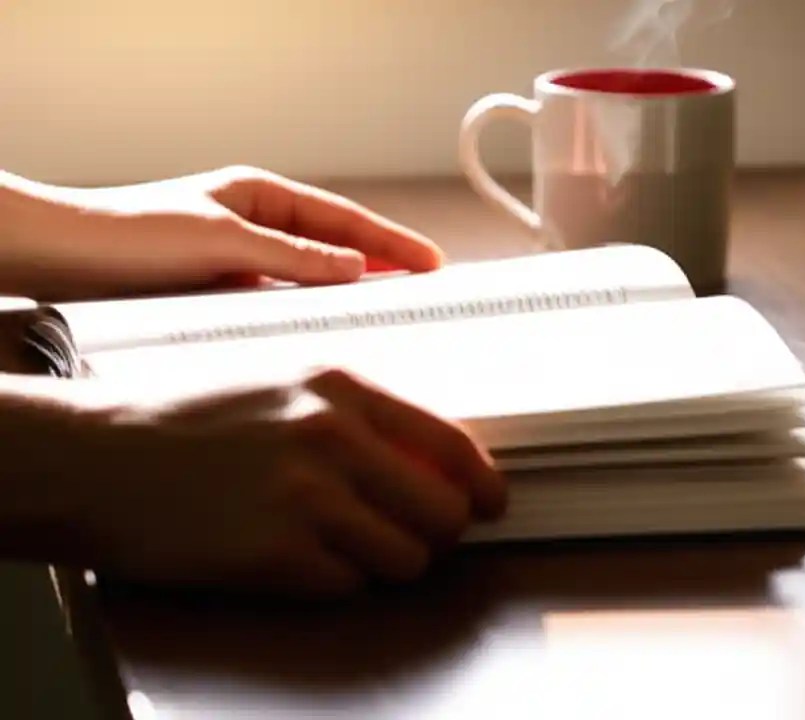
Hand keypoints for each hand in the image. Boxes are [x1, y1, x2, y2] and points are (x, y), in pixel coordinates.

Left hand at [0, 166, 442, 299]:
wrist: (65, 257)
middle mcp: (255, 227)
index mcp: (260, 196)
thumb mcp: (222, 239)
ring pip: (309, 281)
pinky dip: (307, 317)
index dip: (392, 242)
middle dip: (381, 268)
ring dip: (346, 297)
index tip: (432, 263)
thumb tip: (354, 266)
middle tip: (425, 292)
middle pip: (335, 248)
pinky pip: (279, 306)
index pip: (344, 220)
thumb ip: (293, 255)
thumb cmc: (132, 234)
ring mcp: (240, 262)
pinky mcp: (221, 295)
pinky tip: (325, 337)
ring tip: (389, 318)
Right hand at [52, 368, 504, 596]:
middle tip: (420, 536)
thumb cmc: (184, 417)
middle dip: (440, 533)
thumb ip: (360, 412)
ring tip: (353, 549)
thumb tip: (432, 454)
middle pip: (443, 512)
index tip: (490, 502)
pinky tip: (304, 559)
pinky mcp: (276, 554)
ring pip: (406, 558)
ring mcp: (306, 499)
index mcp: (342, 388)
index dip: (483, 484)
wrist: (96, 455)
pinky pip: (349, 587)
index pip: (452, 444)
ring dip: (391, 563)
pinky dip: (339, 583)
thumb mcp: (283, 380)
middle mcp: (334, 439)